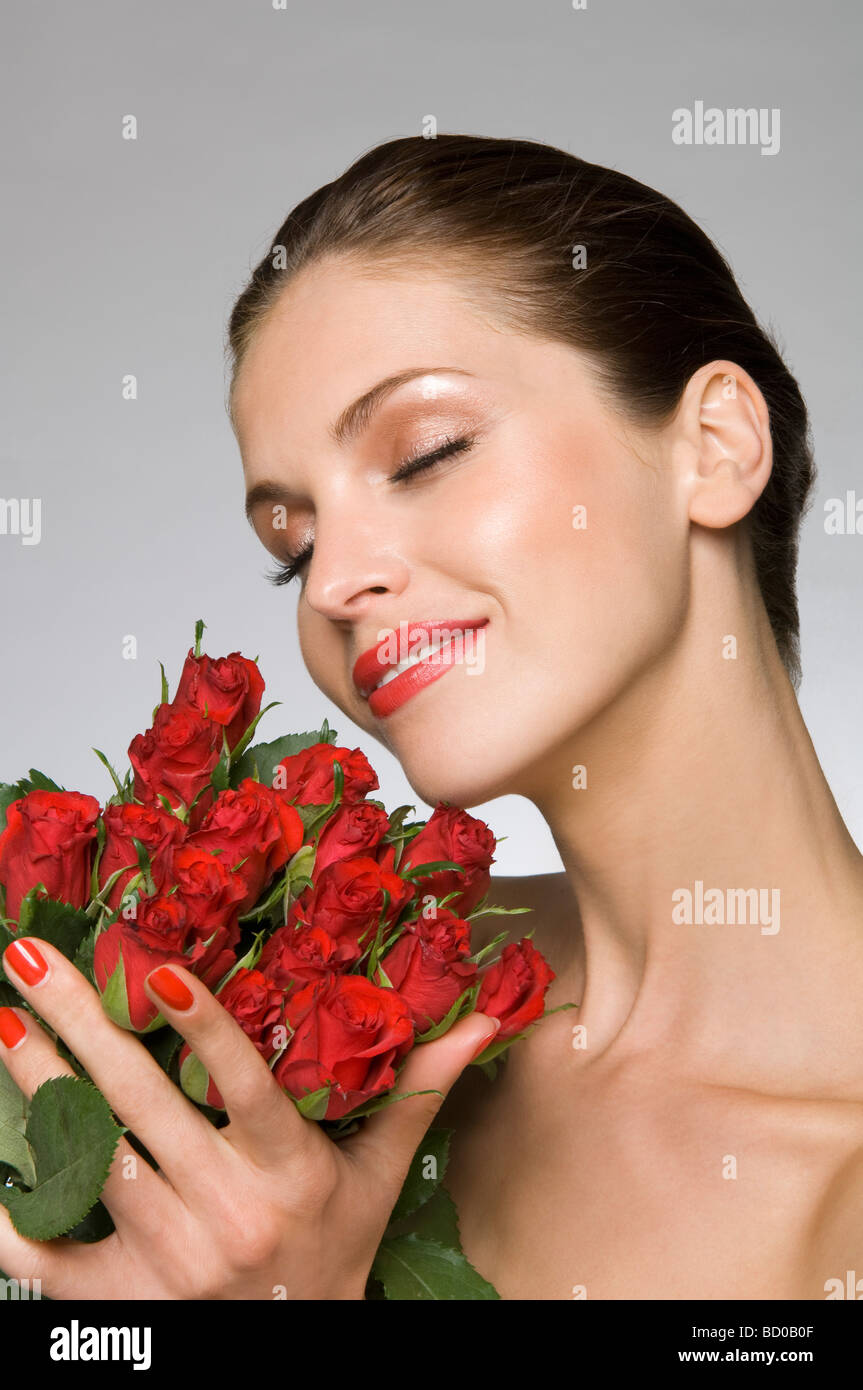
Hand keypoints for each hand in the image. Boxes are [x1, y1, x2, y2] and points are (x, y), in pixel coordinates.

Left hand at [0, 937, 499, 1299]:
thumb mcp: (378, 1172)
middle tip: (31, 958)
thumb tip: (481, 1018)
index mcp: (286, 1173)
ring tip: (7, 1020)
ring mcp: (165, 1259)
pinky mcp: (118, 1298)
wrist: (293, 1349)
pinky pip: (47, 1256)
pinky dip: (12, 1214)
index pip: (244, 1088)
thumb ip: (417, 1088)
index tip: (161, 969)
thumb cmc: (332, 1247)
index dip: (205, 1029)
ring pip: (91, 1157)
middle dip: (82, 1025)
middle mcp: (223, 1213)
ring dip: (40, 1085)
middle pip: (143, 1106)